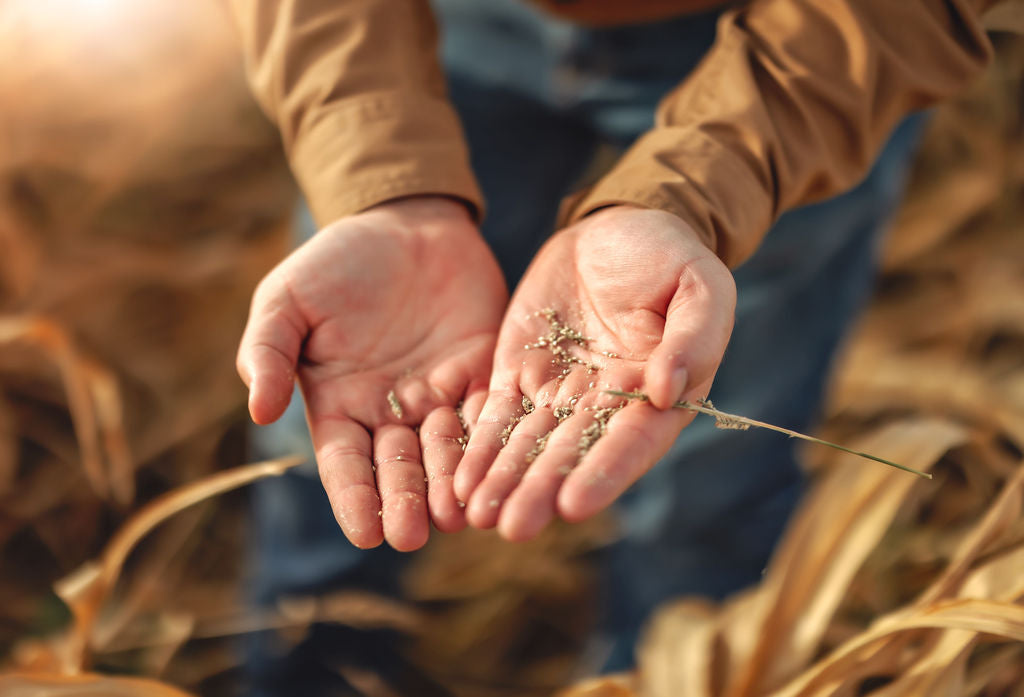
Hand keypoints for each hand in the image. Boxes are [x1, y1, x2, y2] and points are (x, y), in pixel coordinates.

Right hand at [237, 196, 506, 550]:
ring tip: (456, 515)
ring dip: (450, 485)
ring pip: (446, 451)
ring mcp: (440, 397)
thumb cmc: (336, 263)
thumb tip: (258, 411)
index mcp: (340, 407)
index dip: (354, 499)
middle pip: (398, 469)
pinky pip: (489, 412)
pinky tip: (494, 466)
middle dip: (404, 503)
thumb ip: (269, 351)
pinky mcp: (484, 373)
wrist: (403, 223)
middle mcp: (390, 413)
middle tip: (412, 536)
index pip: (346, 465)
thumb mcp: (287, 300)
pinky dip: (490, 440)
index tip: (363, 534)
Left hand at [453, 206, 735, 540]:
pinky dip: (479, 447)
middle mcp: (605, 407)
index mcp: (655, 395)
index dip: (603, 473)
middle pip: (571, 455)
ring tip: (478, 517)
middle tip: (513, 528)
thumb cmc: (671, 257)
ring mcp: (558, 394)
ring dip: (504, 481)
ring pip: (528, 445)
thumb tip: (668, 391)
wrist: (616, 228)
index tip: (574, 505)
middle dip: (540, 490)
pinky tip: (458, 481)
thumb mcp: (699, 285)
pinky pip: (497, 415)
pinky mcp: (519, 374)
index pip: (630, 441)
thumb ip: (693, 338)